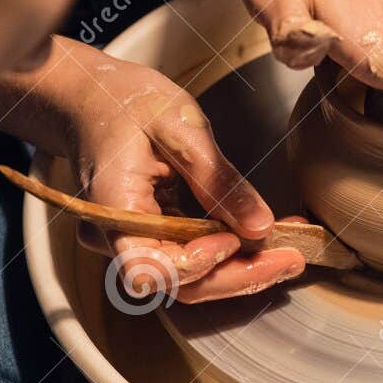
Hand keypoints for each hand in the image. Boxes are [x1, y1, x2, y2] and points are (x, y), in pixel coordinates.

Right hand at [58, 49, 305, 303]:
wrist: (89, 98)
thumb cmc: (126, 101)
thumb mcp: (178, 125)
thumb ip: (218, 178)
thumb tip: (260, 226)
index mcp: (113, 208)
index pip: (151, 267)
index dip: (198, 263)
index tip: (237, 238)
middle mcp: (115, 239)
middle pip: (179, 284)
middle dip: (240, 276)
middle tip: (293, 258)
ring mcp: (131, 243)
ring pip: (189, 280)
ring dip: (241, 269)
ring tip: (289, 248)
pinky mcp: (150, 239)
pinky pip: (189, 260)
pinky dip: (229, 254)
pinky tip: (266, 238)